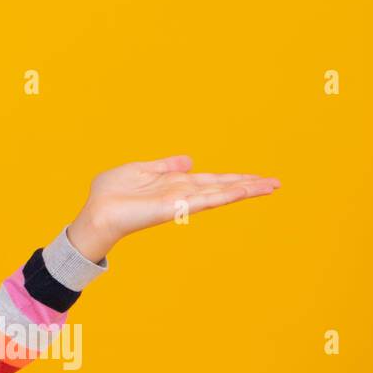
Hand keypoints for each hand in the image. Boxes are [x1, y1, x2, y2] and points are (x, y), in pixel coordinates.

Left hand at [66, 155, 280, 261]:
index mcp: (174, 183)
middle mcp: (182, 193)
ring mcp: (181, 202)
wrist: (97, 212)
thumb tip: (189, 160)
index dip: (233, 178)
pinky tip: (243, 190)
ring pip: (219, 193)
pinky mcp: (175, 208)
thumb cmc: (111, 193)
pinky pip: (204, 199)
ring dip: (245, 189)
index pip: (210, 180)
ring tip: (270, 186)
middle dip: (248, 184)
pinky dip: (224, 195)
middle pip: (221, 186)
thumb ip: (165, 166)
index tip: (256, 176)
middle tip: (276, 182)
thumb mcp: (140, 170)